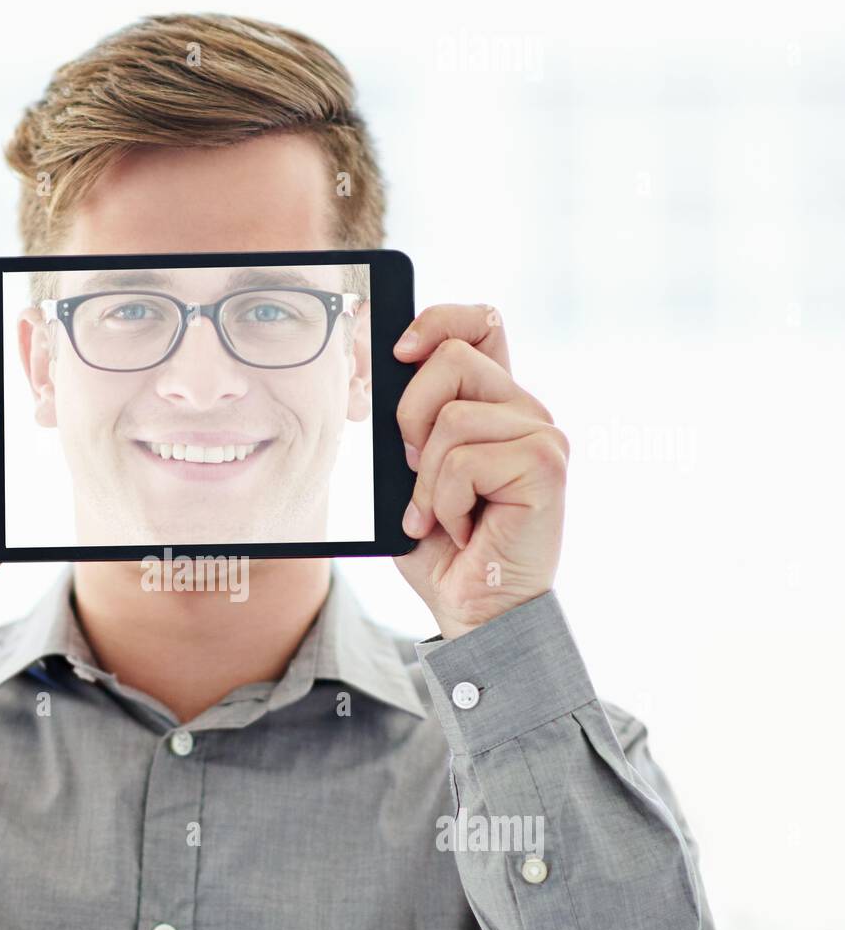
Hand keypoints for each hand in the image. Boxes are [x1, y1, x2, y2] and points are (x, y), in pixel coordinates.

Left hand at [391, 304, 567, 639]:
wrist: (474, 610)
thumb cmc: (443, 548)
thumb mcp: (411, 474)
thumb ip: (412, 424)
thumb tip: (385, 372)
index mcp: (496, 404)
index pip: (481, 322)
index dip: (439, 319)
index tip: (398, 353)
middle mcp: (526, 411)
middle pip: (453, 356)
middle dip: (409, 418)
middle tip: (415, 475)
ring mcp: (542, 436)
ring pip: (451, 417)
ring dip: (427, 480)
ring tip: (444, 516)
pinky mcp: (545, 466)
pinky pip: (463, 460)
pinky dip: (443, 503)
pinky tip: (464, 530)